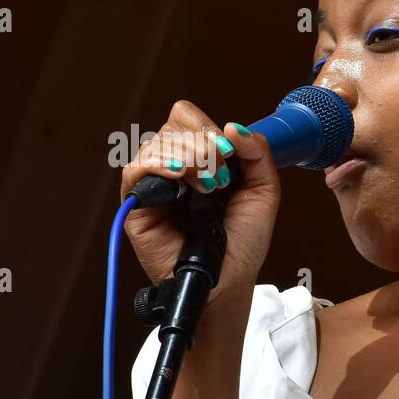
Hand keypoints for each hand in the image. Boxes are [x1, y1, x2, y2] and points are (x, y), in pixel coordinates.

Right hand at [120, 100, 281, 305]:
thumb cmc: (243, 242)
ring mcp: (155, 184)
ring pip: (155, 144)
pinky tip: (179, 178)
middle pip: (172, 126)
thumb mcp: (264, 193)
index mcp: (202, 159)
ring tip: (206, 189)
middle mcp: (175, 167)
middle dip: (202, 146)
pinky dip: (158, 166)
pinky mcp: (138, 204)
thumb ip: (257, 155)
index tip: (229, 153)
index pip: (188, 118)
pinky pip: (135, 170)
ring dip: (187, 159)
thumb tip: (234, 127)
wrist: (228, 280)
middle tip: (220, 177)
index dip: (207, 128)